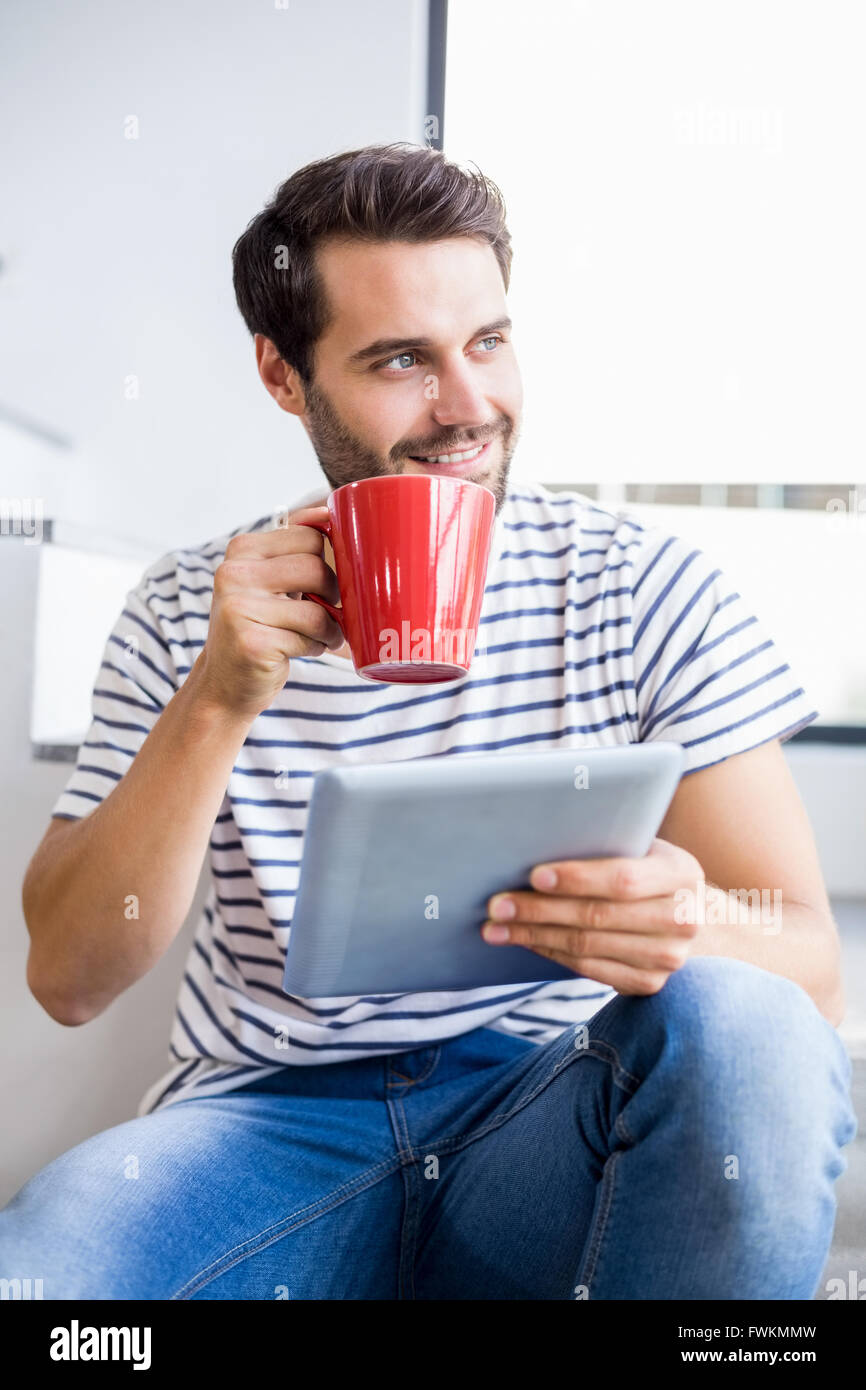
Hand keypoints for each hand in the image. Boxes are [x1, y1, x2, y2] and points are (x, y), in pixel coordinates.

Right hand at [193, 505, 343, 721]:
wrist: (224, 683)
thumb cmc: (259, 628)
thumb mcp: (269, 583)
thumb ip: (294, 552)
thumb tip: (331, 513)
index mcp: (241, 550)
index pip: (310, 536)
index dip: (331, 559)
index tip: (327, 580)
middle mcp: (234, 574)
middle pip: (316, 568)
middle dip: (334, 593)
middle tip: (330, 610)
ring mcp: (239, 608)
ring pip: (318, 609)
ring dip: (330, 627)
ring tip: (323, 635)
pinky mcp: (252, 642)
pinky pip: (309, 638)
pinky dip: (317, 647)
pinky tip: (305, 649)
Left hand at [481, 838, 702, 994]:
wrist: (693, 915)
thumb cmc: (652, 870)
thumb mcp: (645, 847)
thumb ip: (609, 844)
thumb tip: (540, 839)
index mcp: (682, 874)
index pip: (623, 879)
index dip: (577, 878)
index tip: (534, 875)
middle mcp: (683, 919)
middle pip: (597, 917)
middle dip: (539, 911)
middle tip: (497, 905)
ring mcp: (668, 957)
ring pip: (587, 947)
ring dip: (534, 936)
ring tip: (496, 927)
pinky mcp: (649, 983)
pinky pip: (588, 970)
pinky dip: (551, 953)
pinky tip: (525, 940)